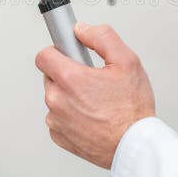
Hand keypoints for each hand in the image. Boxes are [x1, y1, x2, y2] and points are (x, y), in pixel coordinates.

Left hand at [35, 22, 155, 168]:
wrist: (134, 146)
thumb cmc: (132, 110)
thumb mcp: (127, 61)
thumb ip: (102, 37)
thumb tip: (82, 30)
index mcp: (69, 79)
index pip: (43, 55)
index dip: (57, 50)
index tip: (68, 54)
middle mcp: (57, 100)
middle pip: (50, 76)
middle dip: (67, 73)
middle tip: (91, 79)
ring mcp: (56, 120)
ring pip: (55, 97)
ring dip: (68, 96)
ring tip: (95, 101)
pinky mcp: (59, 136)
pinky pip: (58, 118)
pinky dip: (70, 115)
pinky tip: (91, 116)